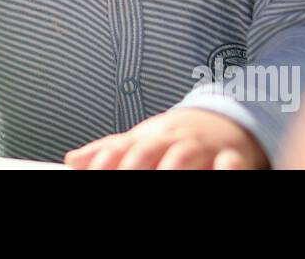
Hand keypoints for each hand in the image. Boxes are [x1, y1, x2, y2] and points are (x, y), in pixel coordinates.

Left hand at [64, 108, 267, 169]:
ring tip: (163, 178)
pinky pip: (230, 162)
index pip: (120, 148)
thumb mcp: (140, 141)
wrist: (221, 121)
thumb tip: (73, 161)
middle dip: (133, 167)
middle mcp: (171, 141)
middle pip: (148, 150)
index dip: (105, 162)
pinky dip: (227, 168)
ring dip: (172, 168)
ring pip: (185, 155)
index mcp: (146, 138)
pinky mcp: (230, 157)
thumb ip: (109, 152)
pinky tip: (223, 172)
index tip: (92, 175)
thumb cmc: (172, 140)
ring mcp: (200, 147)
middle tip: (123, 182)